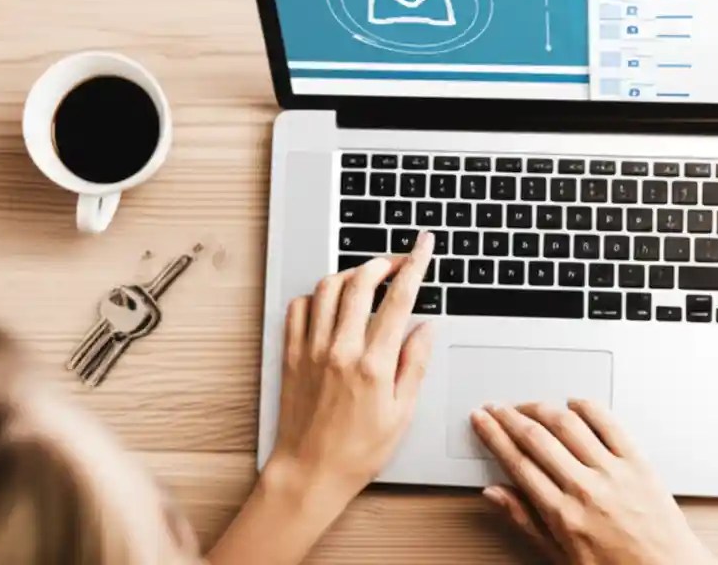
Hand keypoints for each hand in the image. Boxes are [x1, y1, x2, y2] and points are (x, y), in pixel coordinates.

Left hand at [269, 231, 435, 500]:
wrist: (310, 473)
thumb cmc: (358, 451)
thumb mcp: (402, 412)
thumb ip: (414, 363)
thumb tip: (426, 327)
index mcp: (373, 364)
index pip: (399, 298)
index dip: (414, 264)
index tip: (423, 245)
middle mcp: (340, 349)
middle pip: (360, 282)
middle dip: (382, 261)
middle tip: (396, 261)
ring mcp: (312, 350)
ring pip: (327, 288)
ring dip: (350, 273)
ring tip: (366, 277)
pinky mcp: (291, 356)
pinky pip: (299, 308)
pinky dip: (316, 296)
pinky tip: (330, 302)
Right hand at [471, 400, 717, 564]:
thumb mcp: (560, 556)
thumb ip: (526, 521)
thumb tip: (495, 495)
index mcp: (562, 514)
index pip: (517, 462)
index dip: (493, 436)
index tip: (482, 421)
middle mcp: (585, 489)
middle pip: (536, 438)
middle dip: (509, 417)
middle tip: (497, 408)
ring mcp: (613, 472)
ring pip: (568, 424)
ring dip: (541, 408)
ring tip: (528, 405)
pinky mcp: (638, 462)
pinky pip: (609, 423)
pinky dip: (587, 407)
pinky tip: (574, 404)